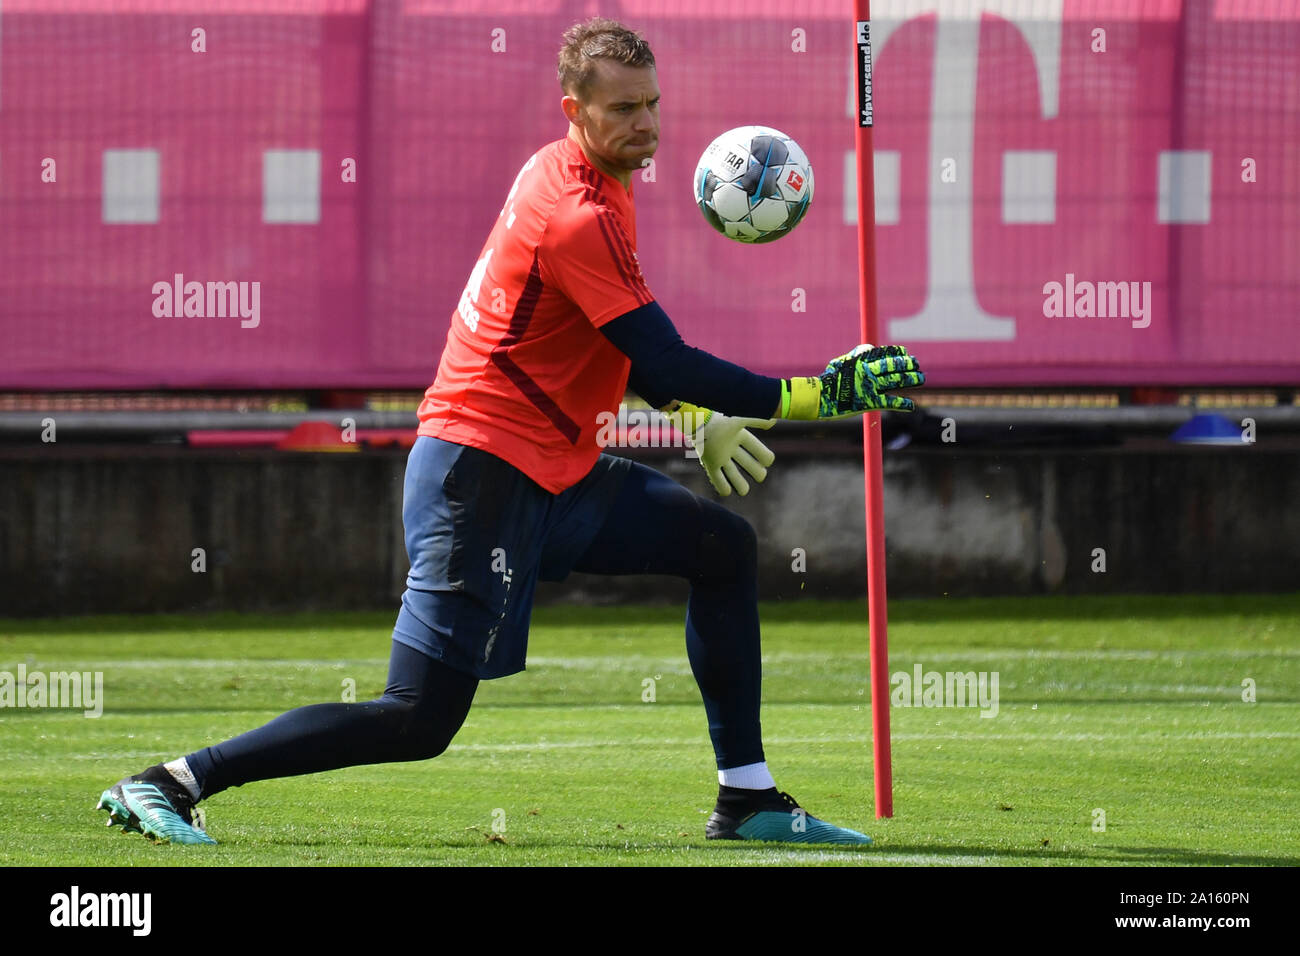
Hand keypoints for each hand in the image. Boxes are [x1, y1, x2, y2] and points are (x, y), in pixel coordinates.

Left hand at [694, 412, 775, 496]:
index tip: (767, 461)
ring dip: (739, 484)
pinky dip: (721, 486)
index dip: (765, 457)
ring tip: (743, 491)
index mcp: (740, 436)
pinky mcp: (709, 462)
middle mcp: (731, 447)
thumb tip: (774, 422)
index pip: (758, 450)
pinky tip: (727, 492)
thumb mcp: (741, 417)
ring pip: (733, 474)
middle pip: (748, 464)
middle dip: (756, 472)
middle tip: (760, 476)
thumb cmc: (720, 417)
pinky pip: (716, 478)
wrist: (697, 420)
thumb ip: (758, 419)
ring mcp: (720, 456)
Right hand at [785, 344, 924, 418]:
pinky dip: (902, 404)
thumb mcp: (842, 362)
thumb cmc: (829, 380)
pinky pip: (890, 402)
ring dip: (911, 379)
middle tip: (917, 365)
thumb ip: (857, 354)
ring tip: (921, 378)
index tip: (906, 354)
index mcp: (861, 360)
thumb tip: (870, 347)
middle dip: (908, 364)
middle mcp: (868, 371)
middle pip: (894, 365)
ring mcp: (869, 386)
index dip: (897, 353)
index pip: (885, 353)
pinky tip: (912, 405)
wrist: (818, 397)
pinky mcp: (869, 402)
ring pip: (896, 381)